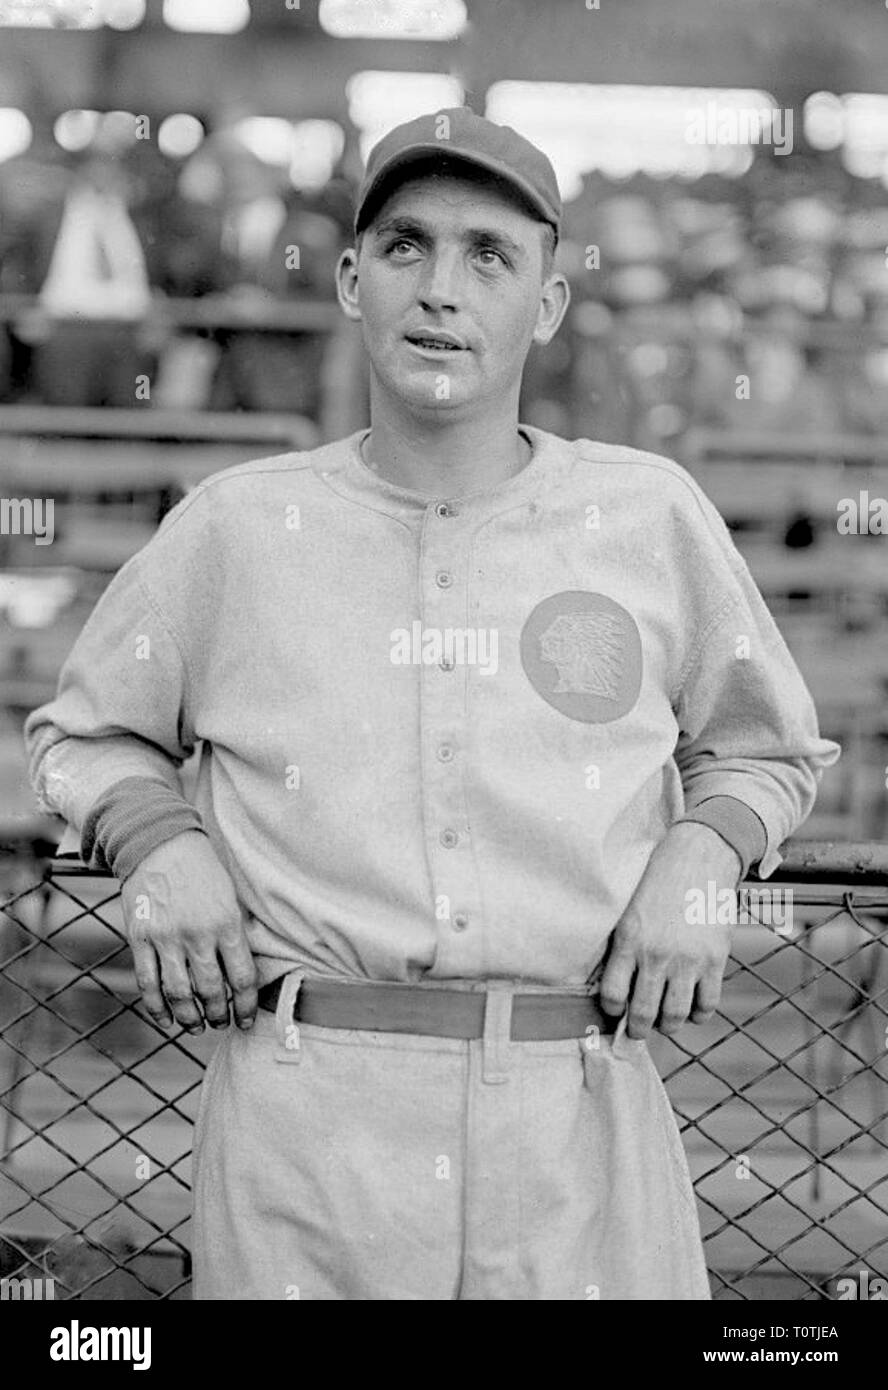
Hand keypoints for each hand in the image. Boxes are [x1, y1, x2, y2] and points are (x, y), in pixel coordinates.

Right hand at [121, 830, 257, 1033]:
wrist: (158, 842)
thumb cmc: (201, 870)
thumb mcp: (230, 896)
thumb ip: (236, 933)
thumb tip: (244, 975)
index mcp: (226, 923)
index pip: (242, 978)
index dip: (245, 1006)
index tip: (245, 1019)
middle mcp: (197, 933)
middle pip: (211, 991)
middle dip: (218, 1015)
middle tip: (221, 1023)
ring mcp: (166, 937)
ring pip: (178, 993)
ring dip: (189, 1017)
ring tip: (197, 1026)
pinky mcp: (140, 937)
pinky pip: (147, 982)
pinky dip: (156, 1007)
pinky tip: (166, 1018)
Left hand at [599, 822, 739, 1039]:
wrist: (699, 856)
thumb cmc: (659, 879)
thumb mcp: (630, 909)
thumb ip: (624, 945)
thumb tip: (616, 983)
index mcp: (629, 940)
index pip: (613, 996)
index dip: (612, 1010)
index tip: (616, 1009)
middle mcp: (656, 955)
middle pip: (643, 1014)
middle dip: (638, 1029)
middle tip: (639, 1027)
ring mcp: (688, 960)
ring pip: (675, 1017)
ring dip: (668, 1025)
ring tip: (665, 1020)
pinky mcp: (715, 959)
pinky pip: (707, 1004)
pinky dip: (699, 1013)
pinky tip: (692, 1006)